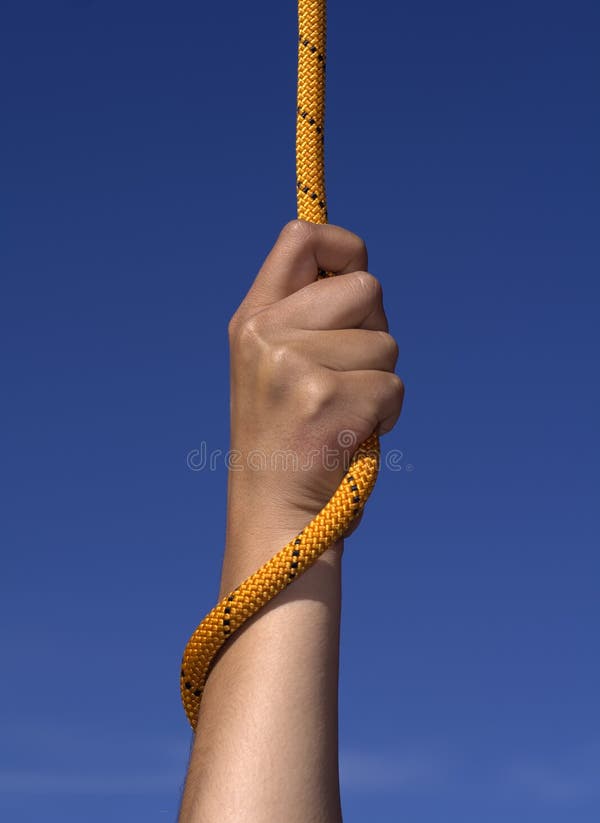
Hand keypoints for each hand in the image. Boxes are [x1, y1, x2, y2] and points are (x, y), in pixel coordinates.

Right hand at [225, 219, 403, 550]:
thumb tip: (363, 276)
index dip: (344, 246)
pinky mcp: (325, 400)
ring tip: (343, 415)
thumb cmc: (291, 442)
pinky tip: (351, 436)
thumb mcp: (280, 367)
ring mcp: (292, 365)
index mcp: (252, 319)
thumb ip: (310, 318)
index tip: (355, 274)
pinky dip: (386, 415)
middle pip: (365, 287)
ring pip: (386, 342)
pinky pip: (393, 385)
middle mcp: (265, 334)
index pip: (301, 237)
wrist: (277, 516)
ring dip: (380, 380)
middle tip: (349, 373)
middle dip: (376, 329)